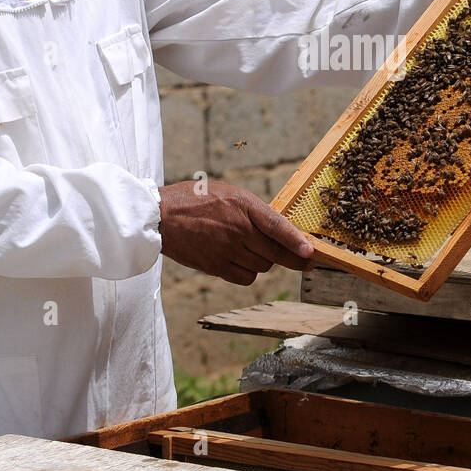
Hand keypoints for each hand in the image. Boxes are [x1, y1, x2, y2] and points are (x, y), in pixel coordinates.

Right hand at [157, 179, 315, 284]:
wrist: (160, 216)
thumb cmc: (195, 200)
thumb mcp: (228, 193)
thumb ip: (252, 210)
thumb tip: (279, 229)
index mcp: (242, 204)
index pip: (277, 226)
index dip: (296, 242)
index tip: (310, 252)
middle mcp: (237, 228)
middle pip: (275, 252)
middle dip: (294, 259)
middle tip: (306, 263)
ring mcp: (226, 249)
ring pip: (262, 266)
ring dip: (266, 262)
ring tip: (255, 251)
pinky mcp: (215, 266)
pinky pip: (245, 278)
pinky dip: (250, 273)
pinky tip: (244, 262)